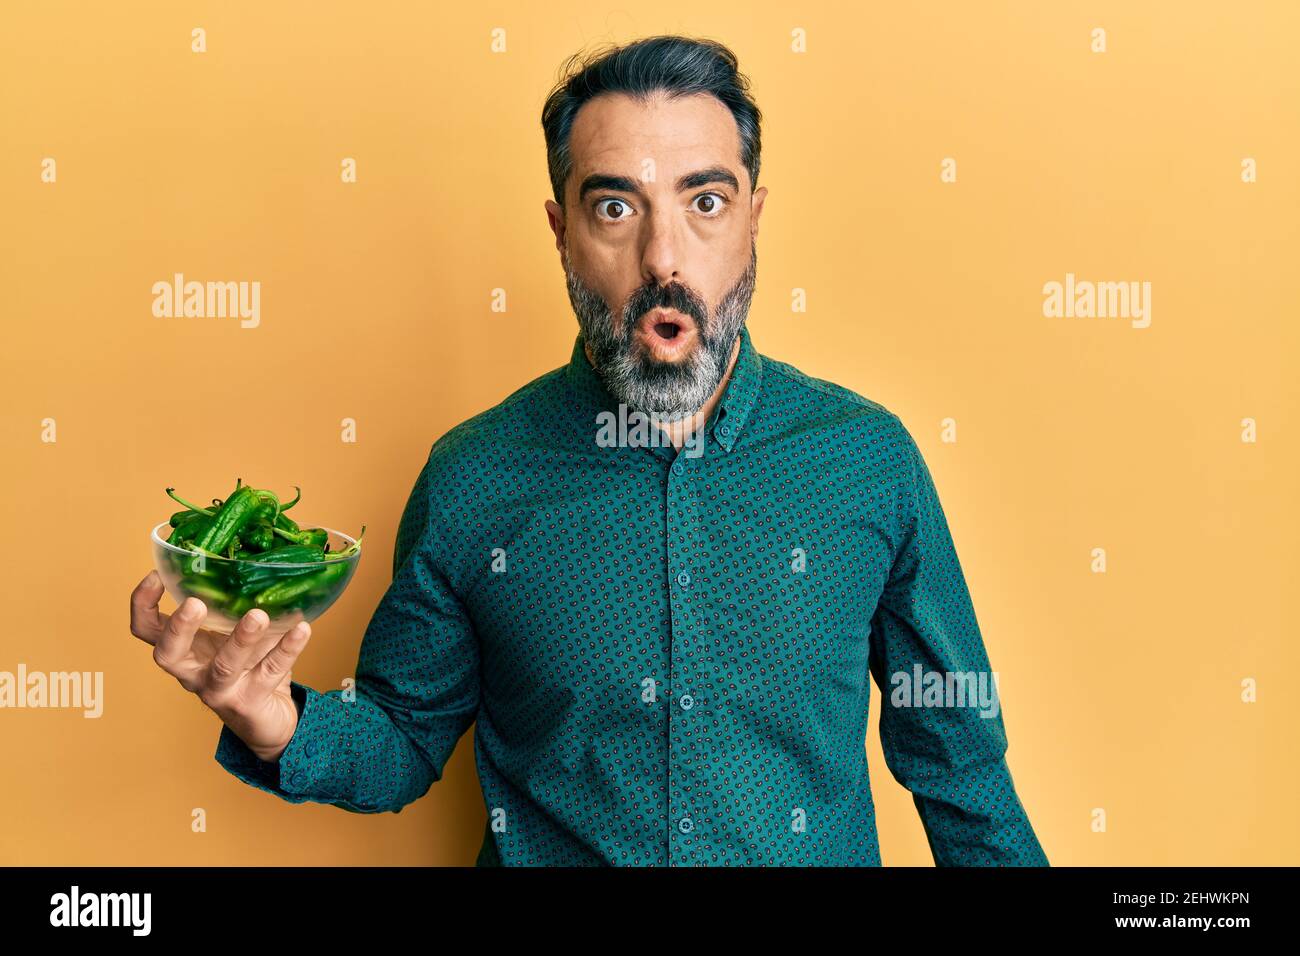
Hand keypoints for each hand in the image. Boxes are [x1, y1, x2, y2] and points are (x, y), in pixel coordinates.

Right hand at [130, 570, 310, 762]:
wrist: (268, 719)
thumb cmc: (247, 667)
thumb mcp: (234, 632)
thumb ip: (237, 604)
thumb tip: (261, 559)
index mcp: (184, 650)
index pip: (146, 629)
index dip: (142, 604)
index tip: (156, 574)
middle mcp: (193, 672)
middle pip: (168, 654)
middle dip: (178, 628)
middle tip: (195, 603)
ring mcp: (219, 691)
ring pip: (223, 667)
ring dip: (240, 640)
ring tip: (258, 615)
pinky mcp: (249, 703)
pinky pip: (269, 673)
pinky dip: (286, 649)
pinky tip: (302, 629)